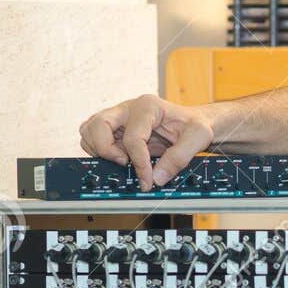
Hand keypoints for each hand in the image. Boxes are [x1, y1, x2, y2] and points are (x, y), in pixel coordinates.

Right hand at [79, 94, 215, 189]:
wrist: (194, 123)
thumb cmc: (195, 125)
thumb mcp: (198, 138)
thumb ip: (179, 158)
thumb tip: (157, 178)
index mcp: (148, 106)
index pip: (133, 138)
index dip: (139, 164)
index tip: (148, 181)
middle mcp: (128, 108)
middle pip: (97, 125)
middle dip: (106, 150)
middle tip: (124, 164)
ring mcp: (119, 118)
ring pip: (89, 130)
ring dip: (99, 150)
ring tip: (123, 161)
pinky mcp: (115, 129)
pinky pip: (93, 138)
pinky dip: (99, 152)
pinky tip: (120, 159)